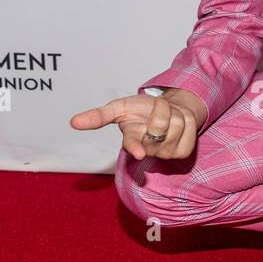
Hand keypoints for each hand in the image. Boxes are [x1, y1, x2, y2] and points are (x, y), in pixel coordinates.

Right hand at [69, 88, 207, 160]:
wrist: (167, 112)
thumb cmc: (140, 110)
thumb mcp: (119, 108)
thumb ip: (98, 116)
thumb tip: (72, 122)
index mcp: (131, 139)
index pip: (132, 144)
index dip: (136, 147)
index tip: (138, 153)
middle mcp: (147, 149)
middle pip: (161, 125)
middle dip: (162, 109)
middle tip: (158, 110)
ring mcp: (166, 152)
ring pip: (177, 125)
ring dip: (175, 113)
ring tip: (168, 117)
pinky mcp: (183, 152)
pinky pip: (190, 129)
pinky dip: (187, 119)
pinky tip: (179, 124)